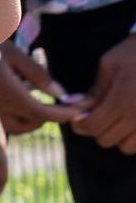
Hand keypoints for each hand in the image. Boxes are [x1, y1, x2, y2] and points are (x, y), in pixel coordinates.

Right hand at [0, 40, 84, 135]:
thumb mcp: (13, 54)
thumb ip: (38, 74)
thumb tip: (60, 93)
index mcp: (12, 97)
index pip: (46, 114)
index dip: (66, 113)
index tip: (79, 109)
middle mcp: (2, 112)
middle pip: (34, 123)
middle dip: (46, 114)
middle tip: (50, 99)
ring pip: (19, 126)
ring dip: (30, 116)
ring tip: (28, 98)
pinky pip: (4, 123)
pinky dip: (14, 116)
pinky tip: (10, 99)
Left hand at [71, 35, 135, 152]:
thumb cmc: (133, 55)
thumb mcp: (108, 66)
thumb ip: (93, 90)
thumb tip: (72, 105)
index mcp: (121, 101)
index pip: (93, 126)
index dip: (79, 124)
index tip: (76, 117)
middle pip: (107, 140)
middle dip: (94, 129)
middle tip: (93, 115)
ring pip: (125, 147)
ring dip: (114, 136)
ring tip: (112, 119)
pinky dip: (131, 138)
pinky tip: (127, 123)